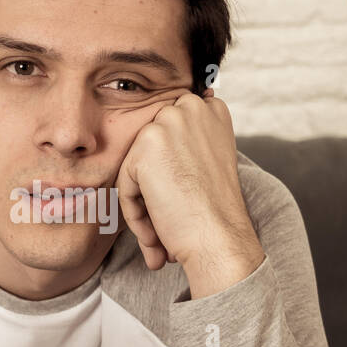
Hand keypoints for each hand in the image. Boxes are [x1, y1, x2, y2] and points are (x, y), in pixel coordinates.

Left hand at [115, 89, 265, 297]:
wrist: (220, 238)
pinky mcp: (145, 148)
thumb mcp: (210, 160)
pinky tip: (157, 234)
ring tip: (163, 237)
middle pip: (149, 150)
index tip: (180, 198)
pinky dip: (135, 215)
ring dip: (144, 207)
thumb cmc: (217, 211)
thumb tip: (157, 148)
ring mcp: (168, 124)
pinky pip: (126, 186)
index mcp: (209, 109)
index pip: (168, 133)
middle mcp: (190, 108)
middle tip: (169, 222)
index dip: (169, 169)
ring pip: (136, 169)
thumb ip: (185, 143)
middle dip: (154, 189)